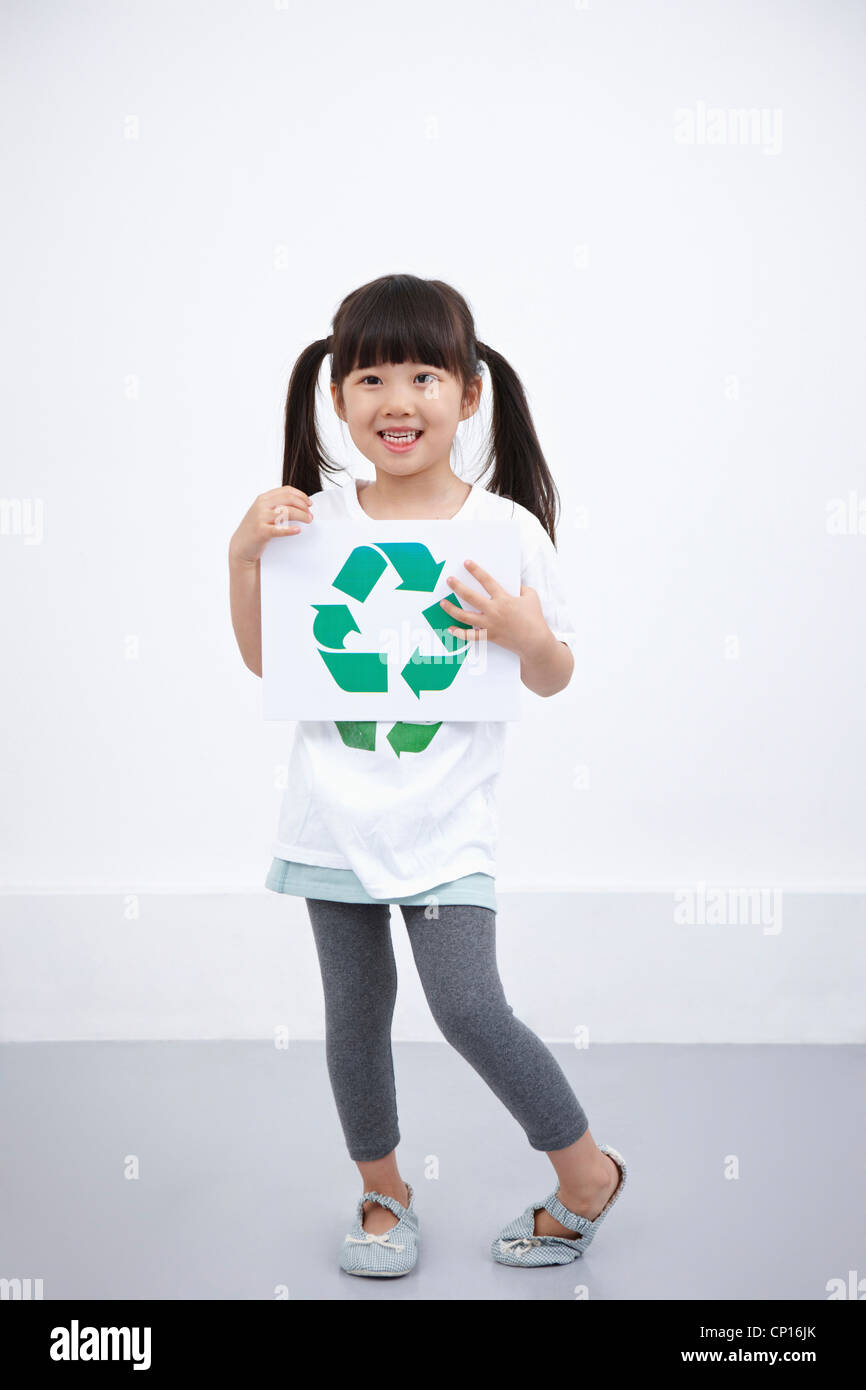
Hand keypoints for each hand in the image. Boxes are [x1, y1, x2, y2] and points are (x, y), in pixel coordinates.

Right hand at [229, 486, 313, 564]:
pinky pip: (279, 529)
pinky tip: (298, 530)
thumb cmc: (255, 529)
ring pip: (286, 512)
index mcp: (263, 498)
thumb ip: (276, 505)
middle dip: (303, 506)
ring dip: (301, 515)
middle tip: (310, 514)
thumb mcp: (263, 512)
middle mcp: (262, 505)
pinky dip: (290, 529)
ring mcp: (260, 517)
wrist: (241, 546)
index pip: (286, 491)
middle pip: (288, 499)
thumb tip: (300, 504)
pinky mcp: (261, 531)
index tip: (309, 503)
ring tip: (308, 520)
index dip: (301, 495)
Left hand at [437, 559, 551, 657]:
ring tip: (442, 603)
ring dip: (452, 609)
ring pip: (465, 616)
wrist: (534, 642)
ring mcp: (489, 624)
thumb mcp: (531, 597)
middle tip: (449, 580)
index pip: (487, 581)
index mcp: (503, 598)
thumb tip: (515, 586)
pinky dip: (459, 633)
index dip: (476, 570)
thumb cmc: (534, 618)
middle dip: (458, 587)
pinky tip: (450, 628)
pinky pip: (470, 636)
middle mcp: (493, 610)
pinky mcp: (489, 636)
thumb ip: (521, 589)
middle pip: (470, 597)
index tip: (466, 563)